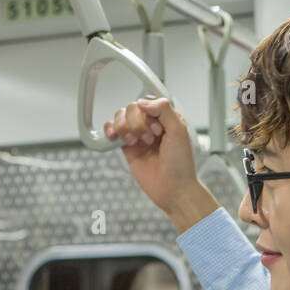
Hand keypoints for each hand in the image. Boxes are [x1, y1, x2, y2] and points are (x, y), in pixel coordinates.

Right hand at [103, 97, 212, 222]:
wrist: (172, 189)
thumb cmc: (180, 164)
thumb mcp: (179, 131)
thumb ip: (164, 110)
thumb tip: (142, 102)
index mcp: (166, 117)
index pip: (148, 101)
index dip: (148, 112)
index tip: (158, 130)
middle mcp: (151, 123)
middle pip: (132, 108)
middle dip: (138, 123)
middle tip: (149, 140)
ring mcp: (137, 134)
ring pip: (120, 116)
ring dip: (125, 127)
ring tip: (135, 142)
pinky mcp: (126, 146)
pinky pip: (111, 130)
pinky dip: (109, 129)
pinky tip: (114, 137)